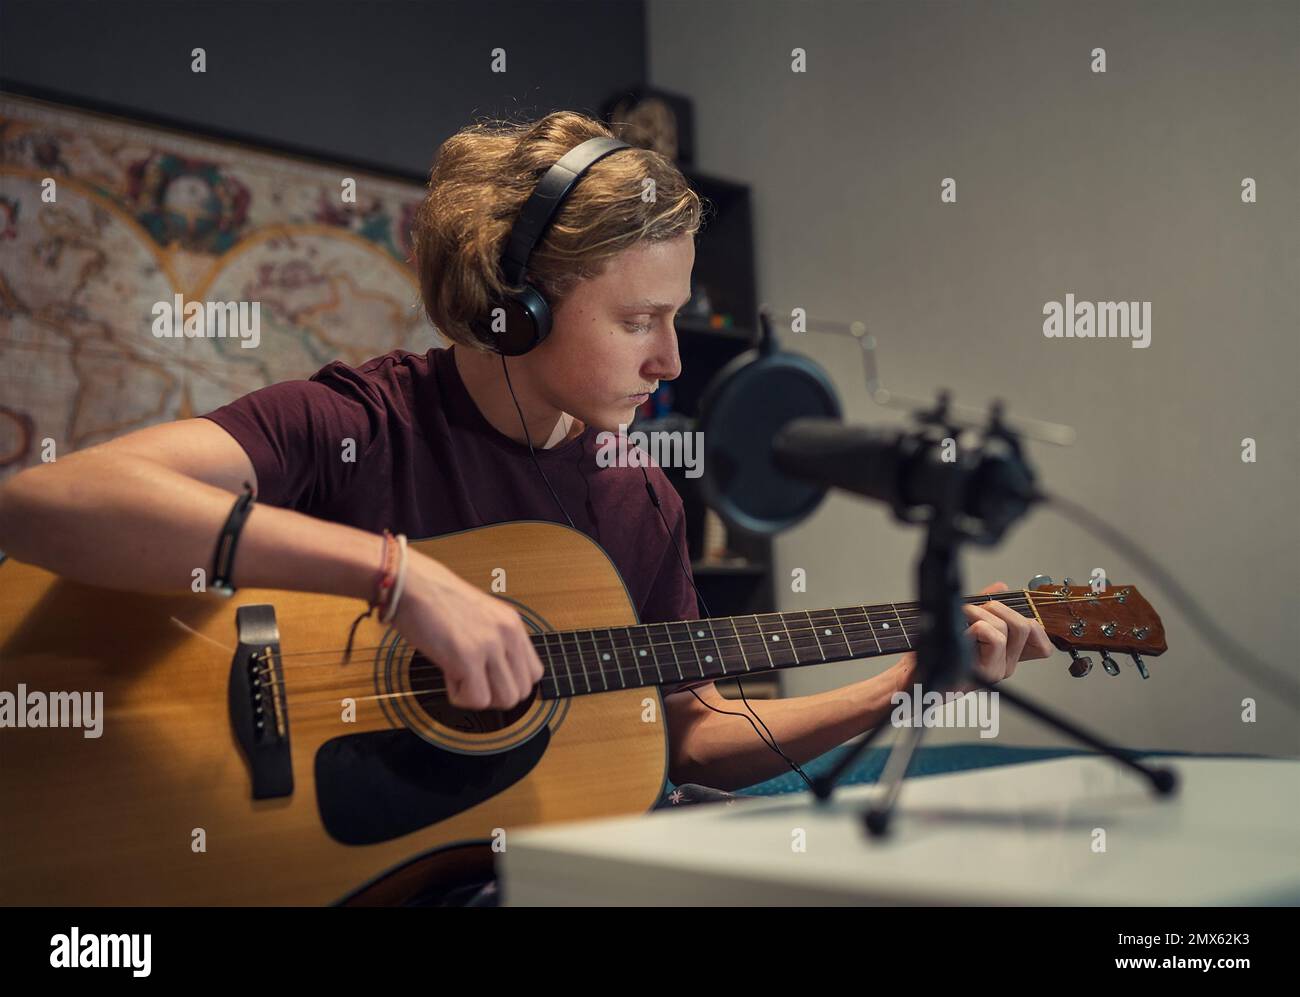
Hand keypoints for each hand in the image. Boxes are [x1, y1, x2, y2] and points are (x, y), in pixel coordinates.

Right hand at [390, 550, 544, 710]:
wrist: (410, 582)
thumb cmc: (435, 598)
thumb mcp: (480, 615)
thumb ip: (495, 641)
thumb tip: (497, 676)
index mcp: (512, 623)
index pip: (534, 673)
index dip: (509, 682)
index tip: (487, 676)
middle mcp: (507, 633)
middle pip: (522, 691)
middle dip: (494, 694)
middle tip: (470, 678)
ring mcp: (490, 645)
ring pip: (505, 700)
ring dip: (478, 696)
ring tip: (458, 674)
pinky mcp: (467, 657)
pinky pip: (477, 699)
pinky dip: (459, 696)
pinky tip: (447, 674)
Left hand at [890, 581, 1053, 693]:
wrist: (915, 674)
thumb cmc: (936, 652)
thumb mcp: (964, 623)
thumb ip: (985, 606)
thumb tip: (1001, 587)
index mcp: (1007, 657)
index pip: (1041, 643)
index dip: (1032, 623)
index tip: (1005, 609)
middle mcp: (1007, 666)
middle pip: (1025, 626)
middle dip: (997, 607)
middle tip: (973, 610)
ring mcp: (997, 671)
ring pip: (1006, 628)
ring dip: (978, 613)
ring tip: (961, 620)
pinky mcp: (984, 672)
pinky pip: (992, 635)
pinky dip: (973, 625)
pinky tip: (960, 633)